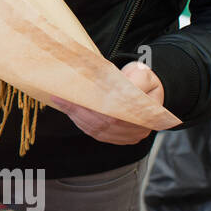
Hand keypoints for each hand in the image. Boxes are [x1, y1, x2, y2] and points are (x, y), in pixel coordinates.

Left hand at [49, 62, 163, 145]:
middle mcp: (139, 128)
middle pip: (105, 122)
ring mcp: (127, 135)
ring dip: (76, 115)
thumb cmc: (142, 79)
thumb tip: (123, 86)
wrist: (143, 87)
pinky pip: (95, 132)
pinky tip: (69, 109)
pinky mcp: (115, 137)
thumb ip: (137, 80)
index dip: (97, 105)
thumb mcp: (143, 73)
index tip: (78, 94)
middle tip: (61, 96)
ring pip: (97, 128)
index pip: (119, 113)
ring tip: (61, 100)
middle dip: (81, 109)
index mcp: (149, 113)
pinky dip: (79, 121)